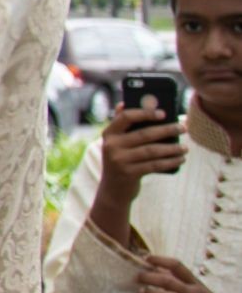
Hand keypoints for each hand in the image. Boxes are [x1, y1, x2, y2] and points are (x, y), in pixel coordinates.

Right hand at [87, 104, 184, 240]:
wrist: (113, 190)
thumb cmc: (121, 160)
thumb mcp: (117, 143)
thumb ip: (122, 125)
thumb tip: (126, 102)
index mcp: (109, 134)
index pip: (126, 117)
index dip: (145, 113)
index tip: (164, 113)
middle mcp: (111, 146)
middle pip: (144, 134)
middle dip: (167, 130)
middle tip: (183, 127)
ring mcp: (119, 160)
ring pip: (152, 151)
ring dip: (172, 148)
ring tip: (185, 147)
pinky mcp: (129, 173)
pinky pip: (154, 165)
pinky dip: (170, 162)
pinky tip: (180, 159)